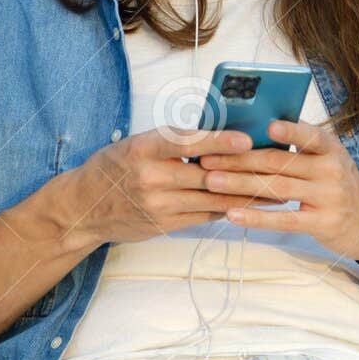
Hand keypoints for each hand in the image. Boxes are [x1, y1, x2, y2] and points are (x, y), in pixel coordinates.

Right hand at [47, 126, 278, 249]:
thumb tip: (218, 134)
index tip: (246, 140)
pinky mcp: (162, 225)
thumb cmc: (114, 166)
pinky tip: (248, 205)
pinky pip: (202, 216)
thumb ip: (172, 141)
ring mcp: (157, 205)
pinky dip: (227, 209)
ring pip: (210, 199)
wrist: (82, 208)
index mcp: (143, 148)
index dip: (218, 141)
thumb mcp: (136, 143)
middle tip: (276, 167)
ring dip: (244, 195)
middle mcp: (150, 177)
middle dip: (244, 172)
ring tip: (273, 190)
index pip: (186, 142)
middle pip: (206, 175)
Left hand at [197, 120, 358, 262]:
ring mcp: (328, 198)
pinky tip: (233, 214)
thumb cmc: (340, 185)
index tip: (267, 125)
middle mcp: (331, 170)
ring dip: (240, 184)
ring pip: (277, 188)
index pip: (310, 135)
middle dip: (240, 159)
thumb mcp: (329, 161)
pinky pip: (284, 220)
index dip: (291, 131)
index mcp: (331, 149)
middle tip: (208, 157)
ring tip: (212, 181)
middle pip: (280, 162)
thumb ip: (301, 150)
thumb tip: (254, 133)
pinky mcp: (322, 224)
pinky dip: (256, 217)